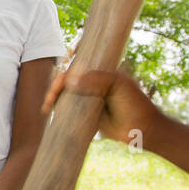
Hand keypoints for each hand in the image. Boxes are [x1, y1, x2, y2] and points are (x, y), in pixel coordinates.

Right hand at [41, 62, 164, 146]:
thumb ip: (96, 80)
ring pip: (66, 93)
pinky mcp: (84, 114)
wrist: (141, 130)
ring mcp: (88, 98)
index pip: (81, 61)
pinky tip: (49, 109)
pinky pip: (67, 108)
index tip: (63, 60)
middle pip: (69, 78)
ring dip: (54, 96)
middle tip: (53, 93)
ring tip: (47, 105)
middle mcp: (93, 83)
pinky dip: (57, 107)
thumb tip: (69, 80)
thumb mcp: (118, 85)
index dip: (70, 59)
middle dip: (57, 83)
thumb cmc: (135, 104)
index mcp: (102, 71)